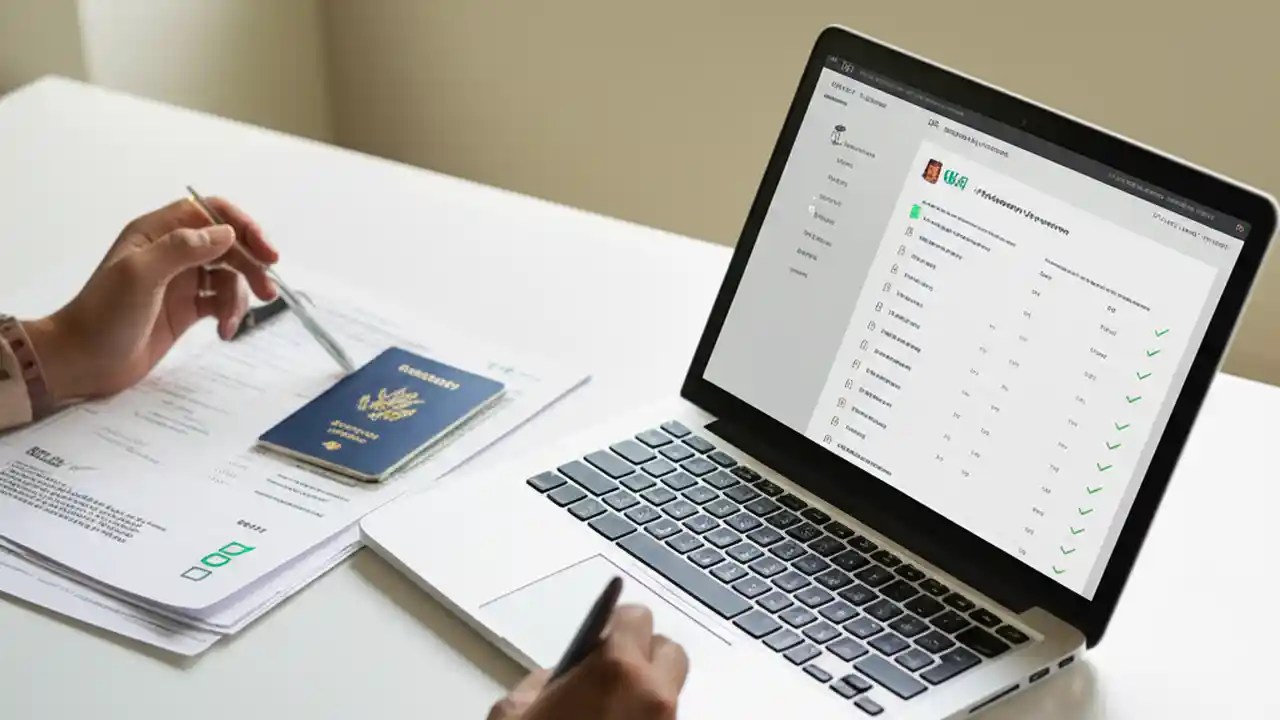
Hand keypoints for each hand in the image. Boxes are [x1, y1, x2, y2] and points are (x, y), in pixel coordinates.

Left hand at [23, 196, 278, 402]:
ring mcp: (180, 281)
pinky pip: (220, 303)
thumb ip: (183, 248)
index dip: (242, 227)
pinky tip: (224, 332)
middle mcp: (172, 252)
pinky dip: (229, 314)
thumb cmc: (104, 314)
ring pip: (228, 276)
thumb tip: (228, 233)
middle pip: (227, 246)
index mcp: (157, 233)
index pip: (210, 213)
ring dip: (240, 296)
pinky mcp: (186, 309)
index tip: (266, 252)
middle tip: (267, 291)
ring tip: (232, 322)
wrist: (84, 360)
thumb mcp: (141, 274)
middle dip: (250, 266)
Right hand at [488, 605, 688, 719]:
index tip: (607, 633)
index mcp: (614, 670)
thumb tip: (558, 679)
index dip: (618, 624)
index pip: (636, 618)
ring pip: (671, 693)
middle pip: (669, 652)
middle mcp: (652, 696)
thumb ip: (539, 683)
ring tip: (614, 711)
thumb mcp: (513, 716)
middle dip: (644, 656)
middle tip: (613, 673)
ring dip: (648, 693)